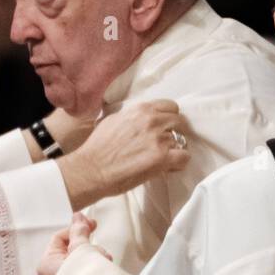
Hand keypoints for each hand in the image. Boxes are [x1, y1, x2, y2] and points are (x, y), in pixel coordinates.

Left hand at [38, 212, 108, 274]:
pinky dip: (95, 268)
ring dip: (95, 257)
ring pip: (81, 260)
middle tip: (100, 248)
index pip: (60, 237)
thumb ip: (79, 233)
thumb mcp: (81, 250)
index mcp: (47, 263)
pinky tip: (103, 270)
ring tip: (104, 261)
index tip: (94, 224)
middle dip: (89, 246)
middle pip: (71, 249)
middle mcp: (53, 274)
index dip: (77, 228)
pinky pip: (85, 273)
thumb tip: (77, 216)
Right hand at [56, 99, 189, 207]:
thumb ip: (131, 117)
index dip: (169, 118)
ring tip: (163, 160)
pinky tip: (169, 168)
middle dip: (174, 133)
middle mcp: (152, 120)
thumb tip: (138, 120)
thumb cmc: (97, 148)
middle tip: (165, 145)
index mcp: (141, 110)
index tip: (164, 128)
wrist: (91, 169)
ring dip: (174, 150)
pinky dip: (179, 163)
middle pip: (179, 122)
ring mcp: (158, 139)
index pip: (170, 106)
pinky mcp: (161, 158)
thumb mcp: (113, 120)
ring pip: (182, 141)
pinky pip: (184, 157)